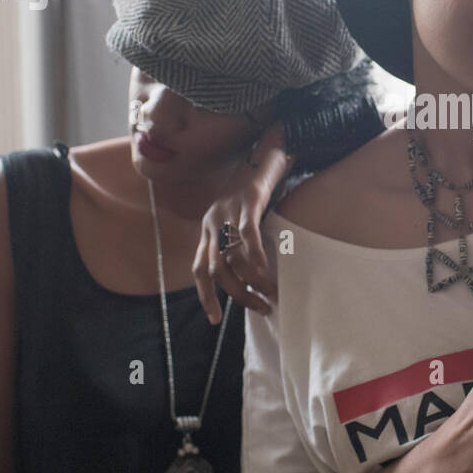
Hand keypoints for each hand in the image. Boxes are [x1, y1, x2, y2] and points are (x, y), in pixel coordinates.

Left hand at [193, 136, 287, 322]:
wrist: (265, 152)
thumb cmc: (258, 191)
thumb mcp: (241, 221)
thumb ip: (240, 244)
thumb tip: (252, 278)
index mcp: (209, 229)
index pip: (200, 269)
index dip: (205, 296)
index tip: (215, 320)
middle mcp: (212, 221)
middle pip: (217, 269)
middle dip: (238, 295)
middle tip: (261, 308)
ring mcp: (228, 210)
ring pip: (232, 255)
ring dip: (252, 280)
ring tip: (272, 292)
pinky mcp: (248, 199)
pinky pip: (248, 232)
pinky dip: (255, 254)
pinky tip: (265, 269)